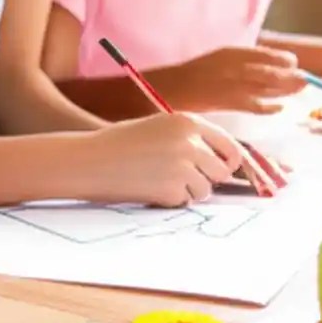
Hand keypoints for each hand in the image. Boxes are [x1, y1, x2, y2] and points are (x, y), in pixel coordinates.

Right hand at [83, 113, 246, 206]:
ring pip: (205, 190)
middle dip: (209, 178)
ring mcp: (182, 167)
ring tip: (163, 183)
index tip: (228, 169)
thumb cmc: (120, 144)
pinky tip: (150, 190)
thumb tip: (222, 161)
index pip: (228, 144)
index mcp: (187, 122)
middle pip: (222, 171)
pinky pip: (185, 201)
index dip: (231, 160)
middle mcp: (190, 142)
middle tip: (188, 180)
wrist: (90, 161)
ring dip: (189, 192)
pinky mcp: (171, 190)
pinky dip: (171, 200)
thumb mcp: (158, 128)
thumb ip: (188, 138)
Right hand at [172, 47, 306, 113]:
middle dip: (289, 76)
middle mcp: (232, 67)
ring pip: (265, 87)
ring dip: (284, 89)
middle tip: (306, 80)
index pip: (262, 54)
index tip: (293, 63)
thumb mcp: (217, 60)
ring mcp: (229, 85)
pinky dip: (268, 107)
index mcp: (229, 54)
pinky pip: (253, 106)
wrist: (167, 89)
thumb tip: (266, 68)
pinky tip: (279, 108)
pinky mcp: (226, 103)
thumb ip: (240, 63)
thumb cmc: (192, 75)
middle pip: (268, 72)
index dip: (281, 59)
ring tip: (299, 90)